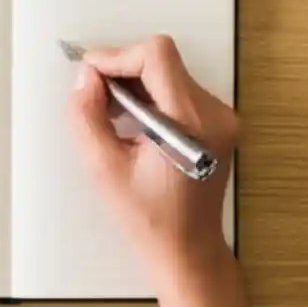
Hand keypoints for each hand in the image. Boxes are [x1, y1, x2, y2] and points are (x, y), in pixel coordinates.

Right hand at [68, 35, 236, 271]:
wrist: (188, 250)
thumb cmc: (149, 219)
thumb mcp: (104, 170)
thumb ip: (88, 117)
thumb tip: (86, 78)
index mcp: (191, 123)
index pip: (157, 56)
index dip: (118, 56)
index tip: (90, 75)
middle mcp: (215, 113)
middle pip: (162, 61)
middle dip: (123, 71)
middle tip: (95, 99)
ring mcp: (221, 117)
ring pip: (169, 73)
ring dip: (136, 84)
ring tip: (111, 114)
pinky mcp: (217, 123)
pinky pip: (178, 91)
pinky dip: (151, 97)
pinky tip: (133, 124)